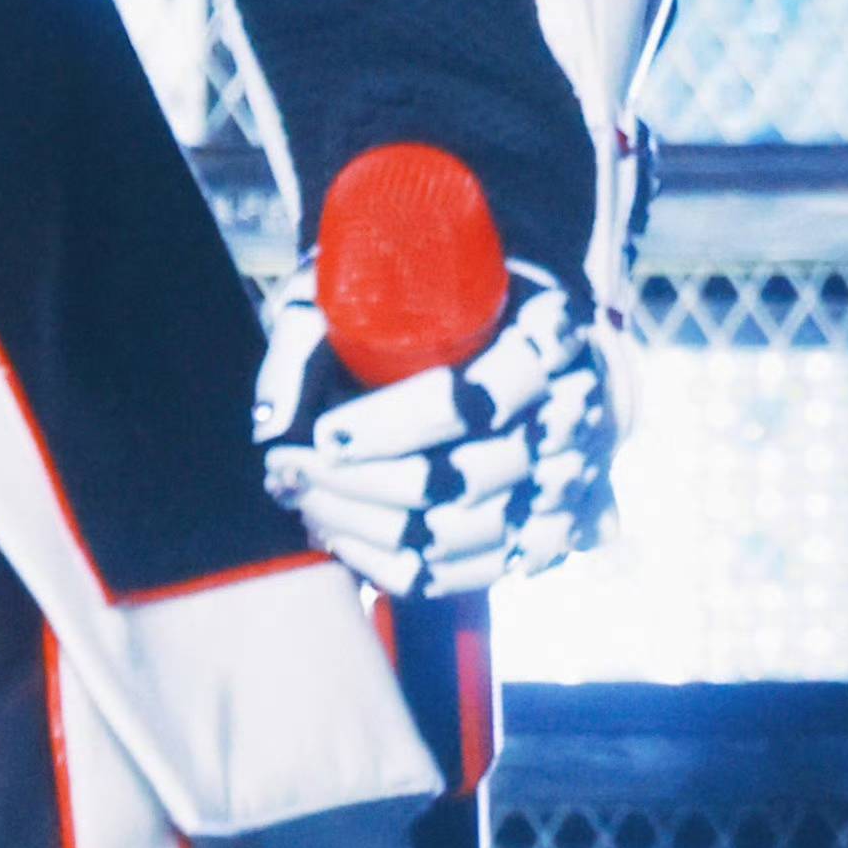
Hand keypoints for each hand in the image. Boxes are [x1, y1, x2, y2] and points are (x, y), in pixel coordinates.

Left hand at [255, 261, 623, 596]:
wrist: (516, 324)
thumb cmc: (428, 293)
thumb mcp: (367, 276)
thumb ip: (308, 335)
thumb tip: (273, 427)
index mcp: (549, 333)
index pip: (475, 400)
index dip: (393, 428)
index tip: (324, 434)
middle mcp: (575, 410)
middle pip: (466, 479)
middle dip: (361, 487)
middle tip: (288, 472)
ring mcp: (571, 477)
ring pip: (467, 533)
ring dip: (369, 530)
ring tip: (303, 502)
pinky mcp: (553, 526)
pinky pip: (478, 571)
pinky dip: (400, 566)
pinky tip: (341, 538)